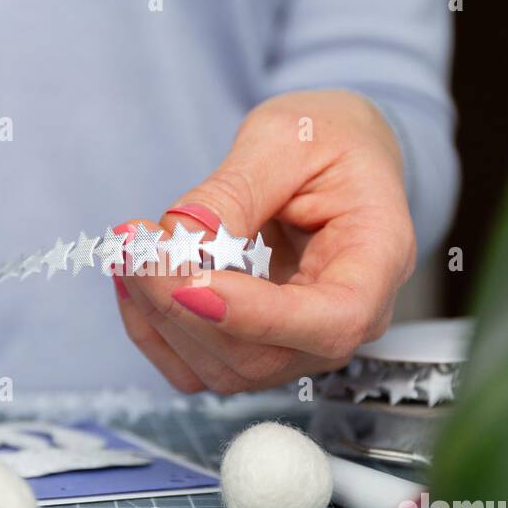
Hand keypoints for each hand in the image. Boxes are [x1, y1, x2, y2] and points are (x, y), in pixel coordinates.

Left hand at [115, 90, 415, 393]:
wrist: (332, 154)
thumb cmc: (327, 139)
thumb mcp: (287, 138)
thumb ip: (237, 189)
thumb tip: (181, 240)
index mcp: (376, 264)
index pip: (331, 322)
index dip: (257, 316)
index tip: (193, 283)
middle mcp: (343, 322)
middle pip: (261, 355)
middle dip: (184, 305)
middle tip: (134, 244)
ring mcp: (296, 345)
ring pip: (220, 369)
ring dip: (159, 314)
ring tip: (130, 248)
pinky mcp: (251, 348)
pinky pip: (193, 366)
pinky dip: (151, 327)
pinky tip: (134, 275)